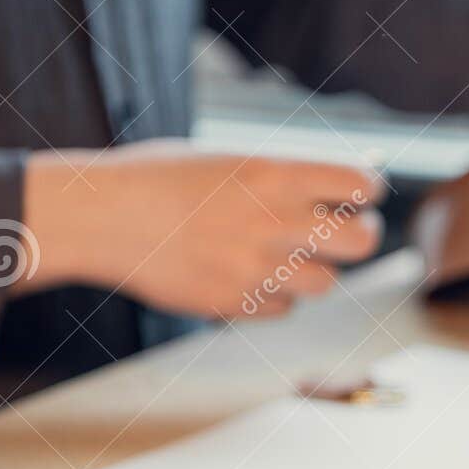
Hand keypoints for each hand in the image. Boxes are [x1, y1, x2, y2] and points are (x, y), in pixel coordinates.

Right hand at [18, 139, 383, 317]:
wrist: (101, 216)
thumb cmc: (158, 178)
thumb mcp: (225, 159)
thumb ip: (281, 177)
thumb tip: (335, 191)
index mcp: (273, 174)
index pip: (359, 185)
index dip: (367, 191)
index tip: (360, 194)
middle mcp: (273, 222)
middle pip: (360, 242)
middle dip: (361, 236)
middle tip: (348, 232)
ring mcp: (254, 268)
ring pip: (325, 283)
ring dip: (314, 270)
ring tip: (285, 255)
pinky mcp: (234, 304)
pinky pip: (282, 308)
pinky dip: (275, 296)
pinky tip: (247, 275)